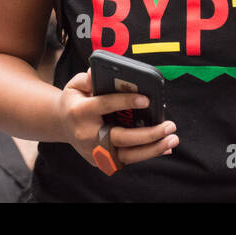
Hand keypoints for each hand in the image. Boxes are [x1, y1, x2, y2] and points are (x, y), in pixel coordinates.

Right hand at [56, 70, 176, 174]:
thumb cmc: (75, 100)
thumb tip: (93, 73)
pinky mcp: (102, 161)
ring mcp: (94, 152)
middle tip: (169, 125)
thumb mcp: (75, 85)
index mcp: (80, 112)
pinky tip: (164, 146)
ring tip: (172, 139)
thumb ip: (86, 78)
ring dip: (152, 149)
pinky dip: (147, 154)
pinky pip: (128, 159)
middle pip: (120, 137)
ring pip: (127, 155)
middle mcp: (87, 135)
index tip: (147, 99)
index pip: (105, 106)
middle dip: (147, 133)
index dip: (125, 102)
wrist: (62, 125)